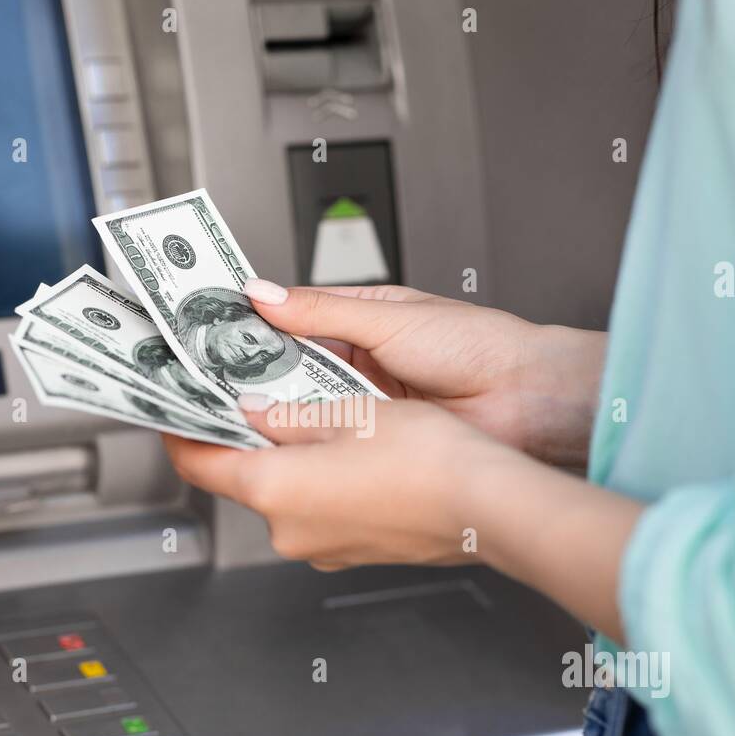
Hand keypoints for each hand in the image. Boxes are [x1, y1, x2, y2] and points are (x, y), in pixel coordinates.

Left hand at [164, 397, 511, 568]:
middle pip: (244, 478)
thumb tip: (250, 409)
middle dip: (248, 438)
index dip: (183, 433)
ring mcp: (322, 548)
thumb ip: (285, 413)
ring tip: (320, 415)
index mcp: (274, 492)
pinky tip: (353, 451)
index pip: (199, 465)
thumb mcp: (348, 412)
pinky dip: (322, 480)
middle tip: (259, 394)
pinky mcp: (353, 552)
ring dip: (291, 458)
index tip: (178, 411)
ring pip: (286, 494)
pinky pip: (320, 511)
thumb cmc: (428, 460)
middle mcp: (289, 531)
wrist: (488, 506)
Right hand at [243, 279, 605, 466]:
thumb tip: (263, 293)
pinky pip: (329, 439)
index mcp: (358, 321)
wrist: (525, 399)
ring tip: (236, 407)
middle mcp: (357, 364)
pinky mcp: (374, 442)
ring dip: (276, 409)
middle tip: (209, 378)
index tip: (208, 330)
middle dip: (253, 375)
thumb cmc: (477, 345)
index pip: (288, 320)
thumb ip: (320, 311)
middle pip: (287, 370)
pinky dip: (306, 439)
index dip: (250, 326)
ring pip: (302, 408)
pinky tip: (281, 437)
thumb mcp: (388, 317)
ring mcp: (364, 406)